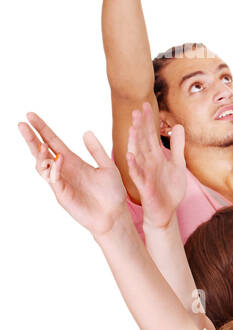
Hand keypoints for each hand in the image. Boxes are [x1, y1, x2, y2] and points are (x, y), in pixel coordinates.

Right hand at [19, 113, 127, 236]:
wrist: (115, 215)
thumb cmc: (112, 193)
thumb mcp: (108, 166)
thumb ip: (97, 150)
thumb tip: (86, 131)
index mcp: (72, 161)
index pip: (52, 141)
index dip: (41, 128)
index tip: (30, 115)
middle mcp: (63, 170)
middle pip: (41, 151)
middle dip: (31, 138)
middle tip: (21, 123)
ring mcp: (60, 182)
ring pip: (41, 165)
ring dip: (40, 154)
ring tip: (41, 144)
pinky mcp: (62, 195)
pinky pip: (53, 179)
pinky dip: (54, 168)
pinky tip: (58, 159)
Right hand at [125, 102, 187, 228]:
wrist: (167, 211)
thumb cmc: (169, 188)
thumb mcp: (178, 164)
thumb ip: (177, 146)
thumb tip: (178, 126)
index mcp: (155, 156)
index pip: (150, 135)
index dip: (149, 120)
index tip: (146, 104)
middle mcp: (147, 162)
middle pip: (143, 141)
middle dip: (140, 126)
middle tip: (136, 109)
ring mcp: (145, 173)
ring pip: (138, 155)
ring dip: (134, 142)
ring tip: (132, 127)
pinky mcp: (144, 186)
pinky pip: (137, 174)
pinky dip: (134, 165)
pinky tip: (129, 155)